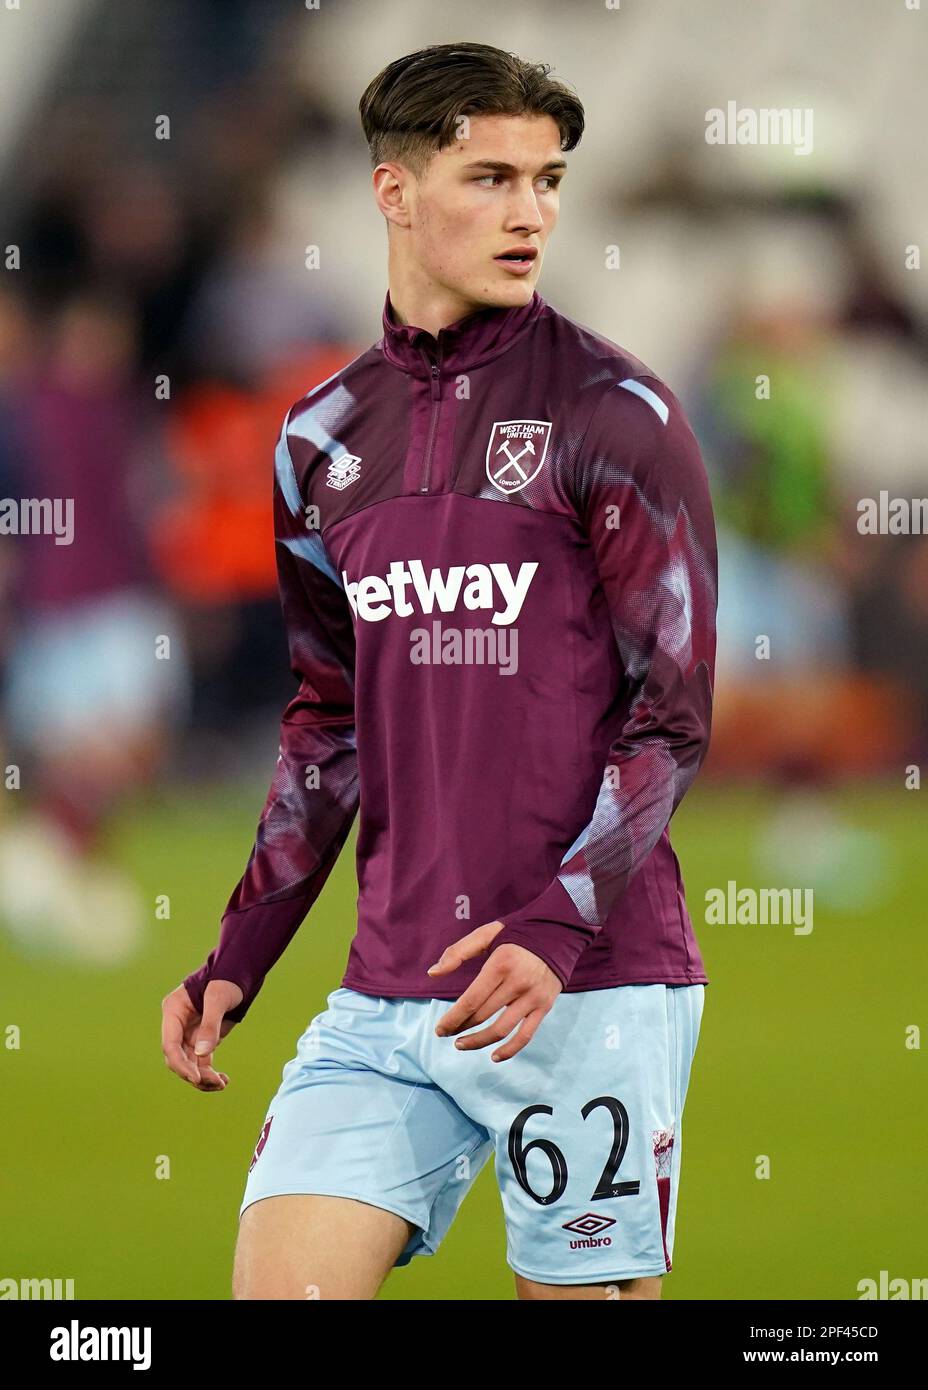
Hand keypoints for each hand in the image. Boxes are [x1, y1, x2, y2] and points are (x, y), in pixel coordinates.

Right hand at [161, 979, 242, 1091]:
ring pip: (190, 1064)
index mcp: (173, 1011)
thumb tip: (201, 1054)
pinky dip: (209, 1073)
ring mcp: (189, 1033)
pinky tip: (223, 1081)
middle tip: (215, 1082)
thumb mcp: (219, 999)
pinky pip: (201, 1062)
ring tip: (222, 1084)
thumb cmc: (226, 979)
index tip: (196, 1078)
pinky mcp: (202, 1039)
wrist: (240, 974)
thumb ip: (210, 1025)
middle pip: (178, 1058)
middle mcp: (177, 1025)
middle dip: (194, 1074)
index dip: (181, 1064)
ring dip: (203, 1078)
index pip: (171, 1045)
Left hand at [428, 921, 561, 1061]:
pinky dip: (510, 1050)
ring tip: (462, 1045)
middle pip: (483, 1015)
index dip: (453, 1018)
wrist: (559, 932)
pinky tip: (494, 1057)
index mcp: (500, 964)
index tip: (439, 1029)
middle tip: (447, 1034)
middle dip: (460, 1028)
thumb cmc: (517, 933)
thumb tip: (432, 973)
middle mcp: (517, 983)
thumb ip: (458, 951)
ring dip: (479, 1042)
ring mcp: (533, 997)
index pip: (471, 1000)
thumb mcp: (487, 933)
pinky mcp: (545, 1006)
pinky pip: (526, 1035)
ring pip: (502, 1030)